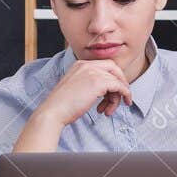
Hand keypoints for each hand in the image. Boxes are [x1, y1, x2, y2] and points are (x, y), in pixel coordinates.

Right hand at [13, 60, 133, 151]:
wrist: (52, 112)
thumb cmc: (63, 105)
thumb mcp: (77, 87)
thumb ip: (90, 83)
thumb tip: (109, 89)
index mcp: (81, 64)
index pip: (105, 66)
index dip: (113, 79)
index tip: (112, 92)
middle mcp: (87, 65)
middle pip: (115, 69)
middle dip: (120, 84)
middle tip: (119, 99)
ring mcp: (94, 72)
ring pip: (117, 81)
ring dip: (116, 98)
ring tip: (107, 110)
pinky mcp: (99, 82)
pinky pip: (120, 87)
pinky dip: (123, 96)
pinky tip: (112, 108)